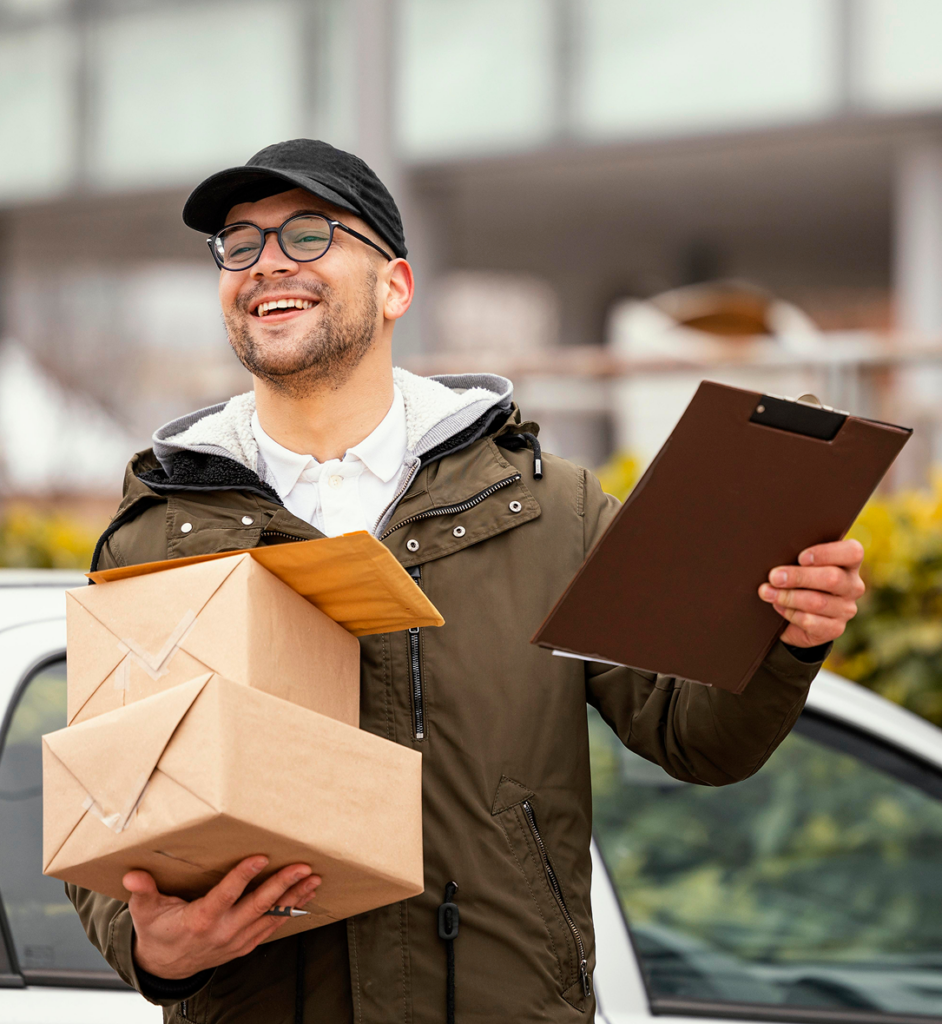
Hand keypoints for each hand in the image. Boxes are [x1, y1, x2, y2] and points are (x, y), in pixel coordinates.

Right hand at [124, 856, 320, 979]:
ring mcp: (236, 940)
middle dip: (282, 886)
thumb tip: (133, 875)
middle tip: (302, 867)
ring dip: (294, 898)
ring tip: (313, 879)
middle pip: (257, 907)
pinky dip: (290, 912)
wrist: (166, 966)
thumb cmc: (157, 930)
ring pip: (270, 918)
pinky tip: (305, 896)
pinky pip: (272, 927)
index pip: (225, 895)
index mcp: (199, 920)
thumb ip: (143, 892)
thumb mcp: (145, 911)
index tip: (261, 857)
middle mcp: (222, 932)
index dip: (243, 876)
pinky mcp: (245, 944)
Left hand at [758, 539, 864, 647]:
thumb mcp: (798, 564)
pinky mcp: (835, 629)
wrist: (794, 615)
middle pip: (832, 578)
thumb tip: (777, 559)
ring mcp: (846, 609)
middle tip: (774, 577)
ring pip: (818, 602)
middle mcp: (853, 585)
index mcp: (849, 562)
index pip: (852, 552)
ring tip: (767, 592)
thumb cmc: (796, 579)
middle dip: (798, 576)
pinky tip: (778, 607)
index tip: (801, 557)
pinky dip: (790, 613)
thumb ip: (795, 556)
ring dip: (788, 597)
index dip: (827, 553)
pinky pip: (810, 621)